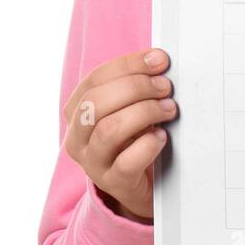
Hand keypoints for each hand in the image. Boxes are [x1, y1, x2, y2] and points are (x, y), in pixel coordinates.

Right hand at [63, 47, 177, 222]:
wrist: (136, 186)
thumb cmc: (133, 138)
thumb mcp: (128, 109)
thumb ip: (136, 86)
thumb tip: (158, 59)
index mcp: (76, 112)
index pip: (95, 79)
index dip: (128, 65)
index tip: (159, 60)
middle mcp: (77, 137)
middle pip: (96, 103)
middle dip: (136, 87)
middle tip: (165, 87)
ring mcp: (92, 162)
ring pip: (109, 130)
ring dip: (144, 112)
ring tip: (168, 109)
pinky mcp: (113, 183)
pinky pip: (127, 162)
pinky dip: (148, 144)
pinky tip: (162, 137)